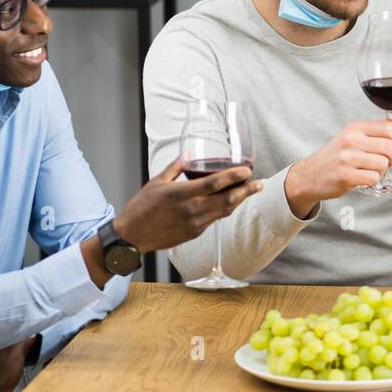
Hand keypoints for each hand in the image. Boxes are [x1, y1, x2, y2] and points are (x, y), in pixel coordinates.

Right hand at [113, 157, 261, 252]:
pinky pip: (215, 219)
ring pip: (224, 211)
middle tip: (259, 183)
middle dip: (246, 191)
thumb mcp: (156, 182)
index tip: (247, 171)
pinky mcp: (195, 233)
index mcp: (181, 194)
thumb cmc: (141, 208)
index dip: (233, 177)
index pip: (214, 184)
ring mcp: (195, 223)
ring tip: (251, 190)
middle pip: (227, 200)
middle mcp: (191, 210)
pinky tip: (231, 202)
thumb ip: (175, 168)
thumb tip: (188, 155)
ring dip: (239, 200)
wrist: (132, 237)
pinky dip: (225, 209)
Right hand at [284, 118, 391, 214]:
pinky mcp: (345, 176)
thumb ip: (374, 130)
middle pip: (390, 147)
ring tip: (370, 170)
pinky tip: (362, 178)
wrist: (309, 175)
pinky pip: (373, 178)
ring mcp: (347, 158)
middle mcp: (350, 141)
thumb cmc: (333, 157)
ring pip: (383, 164)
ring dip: (381, 171)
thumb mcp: (350, 137)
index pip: (388, 128)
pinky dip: (372, 180)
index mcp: (354, 129)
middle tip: (389, 162)